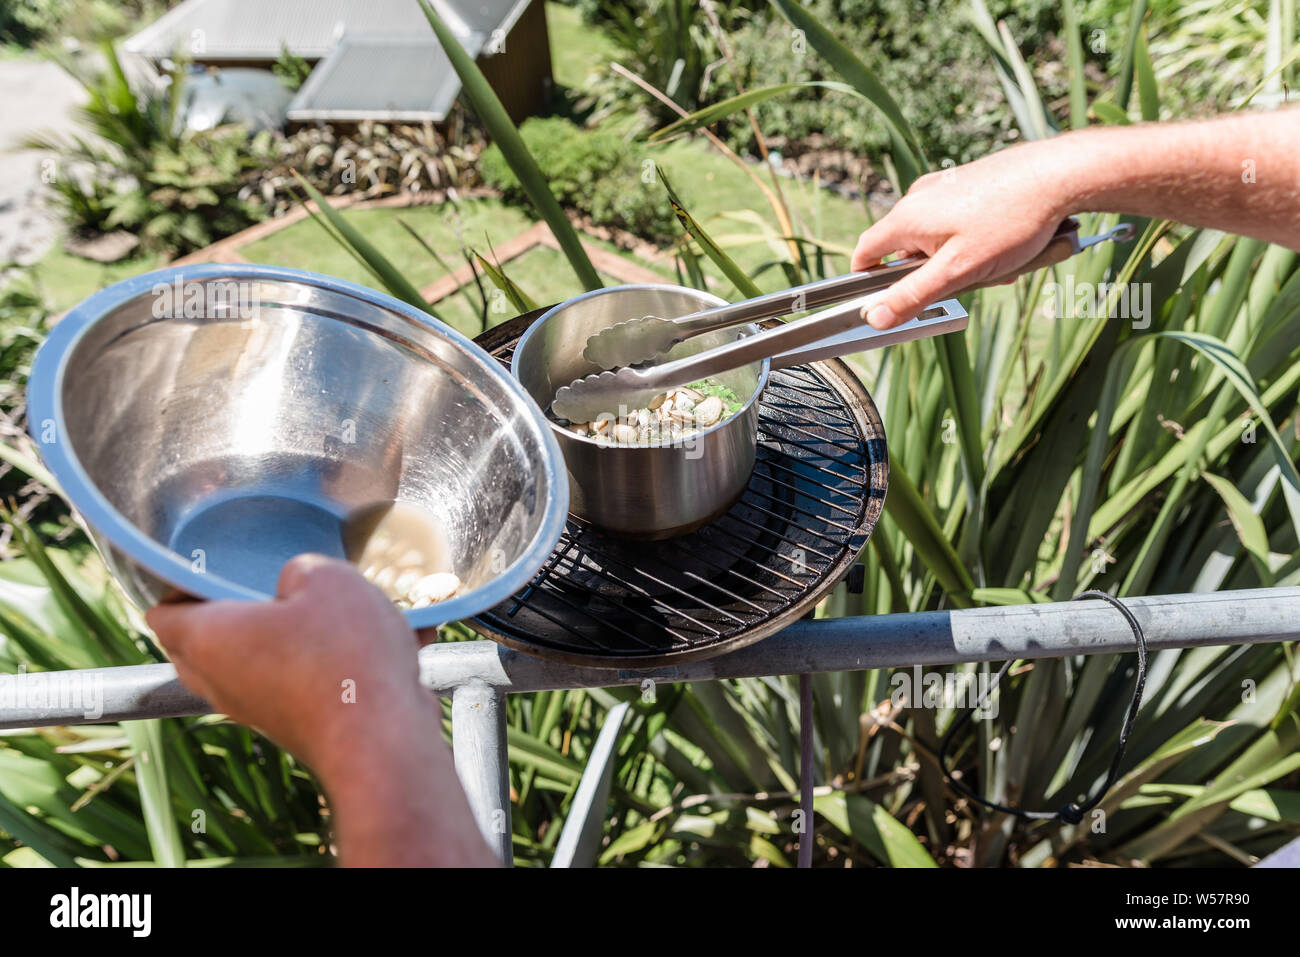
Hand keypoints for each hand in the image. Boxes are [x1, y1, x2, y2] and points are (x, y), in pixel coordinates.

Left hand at [146, 556, 496, 865]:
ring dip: (273, 642)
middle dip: (225, 615)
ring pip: (248, 667)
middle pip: (199, 645)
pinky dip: (317, 668)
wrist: (383, 741)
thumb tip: (297, 585)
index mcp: (207, 639)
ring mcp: (257, 712)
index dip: (181, 586)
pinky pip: (294, 686)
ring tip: (320, 616)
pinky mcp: (294, 728)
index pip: (161, 613)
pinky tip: (366, 650)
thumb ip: (301, 569)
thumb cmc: (344, 657)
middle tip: (265, 588)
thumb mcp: (327, 578)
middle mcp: (220, 682)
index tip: (215, 570)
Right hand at [851, 138, 1071, 328]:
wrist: (1058, 174)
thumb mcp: (957, 270)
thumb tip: (875, 317)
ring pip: (937, 238)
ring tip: (998, 265)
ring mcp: (944, 186)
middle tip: (968, 284)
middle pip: (906, 249)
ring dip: (960, 260)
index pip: (865, 253)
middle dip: (933, 274)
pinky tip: (1005, 246)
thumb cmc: (1011, 221)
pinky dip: (976, 241)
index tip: (884, 300)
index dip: (869, 280)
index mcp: (907, 218)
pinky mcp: (967, 182)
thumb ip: (912, 295)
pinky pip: (959, 222)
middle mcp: (919, 197)